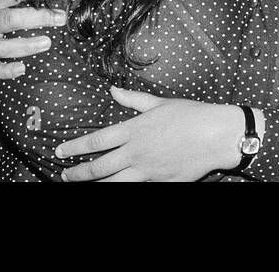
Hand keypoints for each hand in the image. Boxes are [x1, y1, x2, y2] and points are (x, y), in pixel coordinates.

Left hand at [57, 88, 243, 181]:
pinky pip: (135, 188)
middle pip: (98, 168)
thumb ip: (133, 99)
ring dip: (94, 185)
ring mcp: (147, 171)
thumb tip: (113, 90)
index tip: (61, 151)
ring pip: (112, 183)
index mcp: (134, 130)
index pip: (96, 141)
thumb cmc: (191, 115)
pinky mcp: (159, 182)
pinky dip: (122, 187)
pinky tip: (115, 187)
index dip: (75, 147)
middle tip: (65, 175)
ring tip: (83, 186)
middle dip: (77, 173)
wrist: (217, 135)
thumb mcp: (160, 103)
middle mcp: (136, 153)